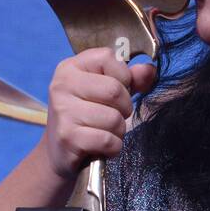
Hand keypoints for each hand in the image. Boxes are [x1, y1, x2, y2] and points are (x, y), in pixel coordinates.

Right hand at [42, 47, 157, 182]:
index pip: (108, 58)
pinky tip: (101, 147)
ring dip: (118, 130)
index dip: (122, 77)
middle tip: (112, 116)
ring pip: (114, 118)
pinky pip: (108, 140)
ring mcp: (63, 112)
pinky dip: (113, 148)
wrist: (60, 153)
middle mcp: (62, 86)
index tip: (113, 93)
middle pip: (114, 90)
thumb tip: (149, 69)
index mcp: (70, 67)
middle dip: (124, 108)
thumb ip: (130, 79)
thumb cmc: (87, 118)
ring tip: (104, 132)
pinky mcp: (67, 137)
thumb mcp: (106, 92)